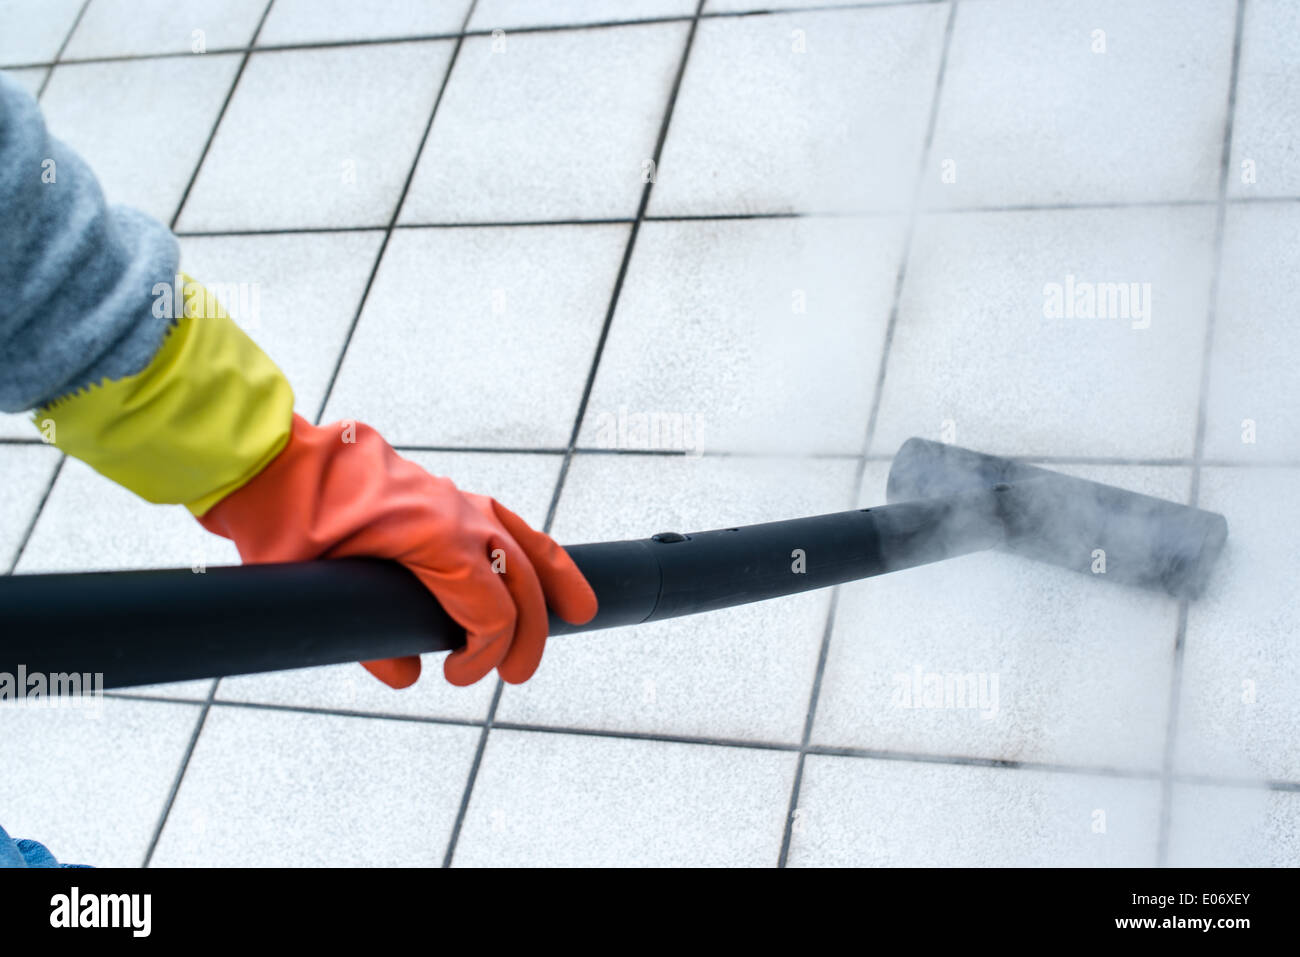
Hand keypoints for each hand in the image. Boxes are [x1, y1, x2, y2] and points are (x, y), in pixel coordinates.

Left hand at [196, 414, 597, 687]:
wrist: (270, 461)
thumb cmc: (286, 518)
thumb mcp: (316, 591)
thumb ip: (367, 641)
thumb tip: (408, 674)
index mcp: (435, 536)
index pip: (490, 610)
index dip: (484, 654)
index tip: (455, 676)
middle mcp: (457, 514)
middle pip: (520, 580)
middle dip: (529, 633)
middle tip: (518, 674)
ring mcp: (454, 499)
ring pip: (525, 542)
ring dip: (556, 580)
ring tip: (581, 611)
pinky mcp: (443, 495)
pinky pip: (503, 521)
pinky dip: (528, 548)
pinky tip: (535, 566)